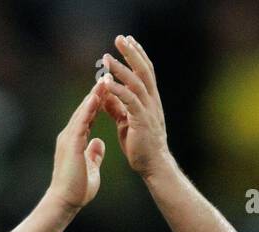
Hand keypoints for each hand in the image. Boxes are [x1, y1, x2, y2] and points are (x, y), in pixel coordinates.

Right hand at [46, 86, 106, 212]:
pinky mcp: (71, 144)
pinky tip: (96, 97)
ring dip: (94, 95)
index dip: (98, 102)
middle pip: (85, 109)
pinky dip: (89, 109)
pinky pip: (81, 122)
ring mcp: (69, 138)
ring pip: (83, 112)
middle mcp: (70, 135)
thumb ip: (94, 154)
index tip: (108, 89)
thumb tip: (99, 143)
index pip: (88, 116)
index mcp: (75, 140)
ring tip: (105, 79)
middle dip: (97, 92)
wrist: (65, 202)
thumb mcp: (91, 168)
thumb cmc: (77, 189)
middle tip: (107, 74)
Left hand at [96, 35, 170, 178]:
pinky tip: (106, 82)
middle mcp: (152, 102)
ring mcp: (148, 111)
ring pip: (136, 83)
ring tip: (106, 58)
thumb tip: (105, 94)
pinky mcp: (141, 121)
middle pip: (144, 71)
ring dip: (121, 68)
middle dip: (132, 53)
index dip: (138, 55)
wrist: (153, 166)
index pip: (146, 72)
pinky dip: (117, 90)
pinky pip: (129, 101)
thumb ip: (117, 107)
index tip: (128, 41)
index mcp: (150, 101)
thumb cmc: (141, 147)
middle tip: (120, 38)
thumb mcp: (126, 122)